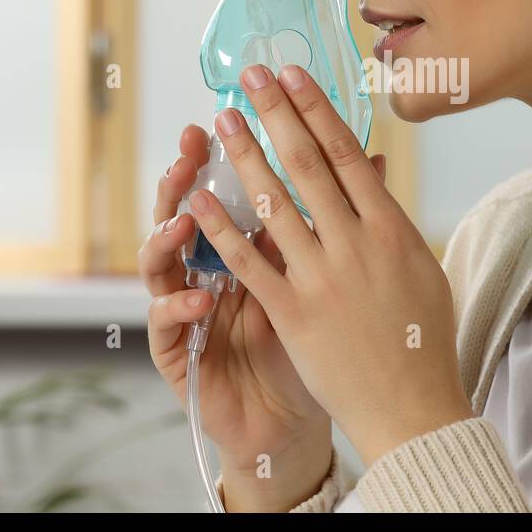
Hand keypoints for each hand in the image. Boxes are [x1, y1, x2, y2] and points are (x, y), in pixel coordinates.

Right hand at [139, 123, 358, 509]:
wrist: (292, 420)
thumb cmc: (312, 347)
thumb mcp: (326, 278)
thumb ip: (333, 221)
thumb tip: (373, 159)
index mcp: (241, 250)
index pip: (225, 190)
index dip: (227, 154)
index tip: (231, 111)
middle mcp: (204, 272)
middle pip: (180, 214)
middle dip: (183, 176)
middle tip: (190, 147)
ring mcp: (185, 310)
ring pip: (158, 263)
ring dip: (167, 235)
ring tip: (183, 213)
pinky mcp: (177, 354)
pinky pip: (165, 327)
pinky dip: (179, 308)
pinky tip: (199, 298)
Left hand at [186, 63, 474, 467]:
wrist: (413, 407)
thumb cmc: (424, 339)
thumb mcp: (422, 267)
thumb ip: (392, 218)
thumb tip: (373, 170)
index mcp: (392, 228)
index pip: (348, 154)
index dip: (317, 110)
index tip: (293, 75)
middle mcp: (356, 244)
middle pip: (308, 164)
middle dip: (277, 114)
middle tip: (251, 77)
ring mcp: (321, 277)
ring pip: (274, 203)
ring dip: (244, 157)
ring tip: (223, 121)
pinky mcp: (292, 312)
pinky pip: (248, 262)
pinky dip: (221, 229)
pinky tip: (198, 199)